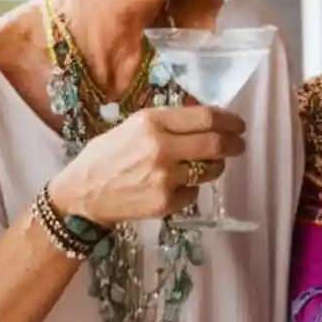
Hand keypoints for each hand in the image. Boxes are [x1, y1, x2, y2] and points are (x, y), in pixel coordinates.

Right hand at [49, 106, 244, 225]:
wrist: (82, 193)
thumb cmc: (106, 155)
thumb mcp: (132, 125)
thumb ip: (167, 122)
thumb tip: (205, 119)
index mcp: (151, 122)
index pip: (205, 118)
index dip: (229, 120)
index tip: (238, 123)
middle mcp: (161, 148)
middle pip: (215, 144)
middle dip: (234, 143)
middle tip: (239, 144)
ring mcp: (165, 178)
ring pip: (210, 170)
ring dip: (217, 166)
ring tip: (210, 164)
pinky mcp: (165, 203)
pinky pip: (193, 192)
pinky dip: (191, 188)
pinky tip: (176, 185)